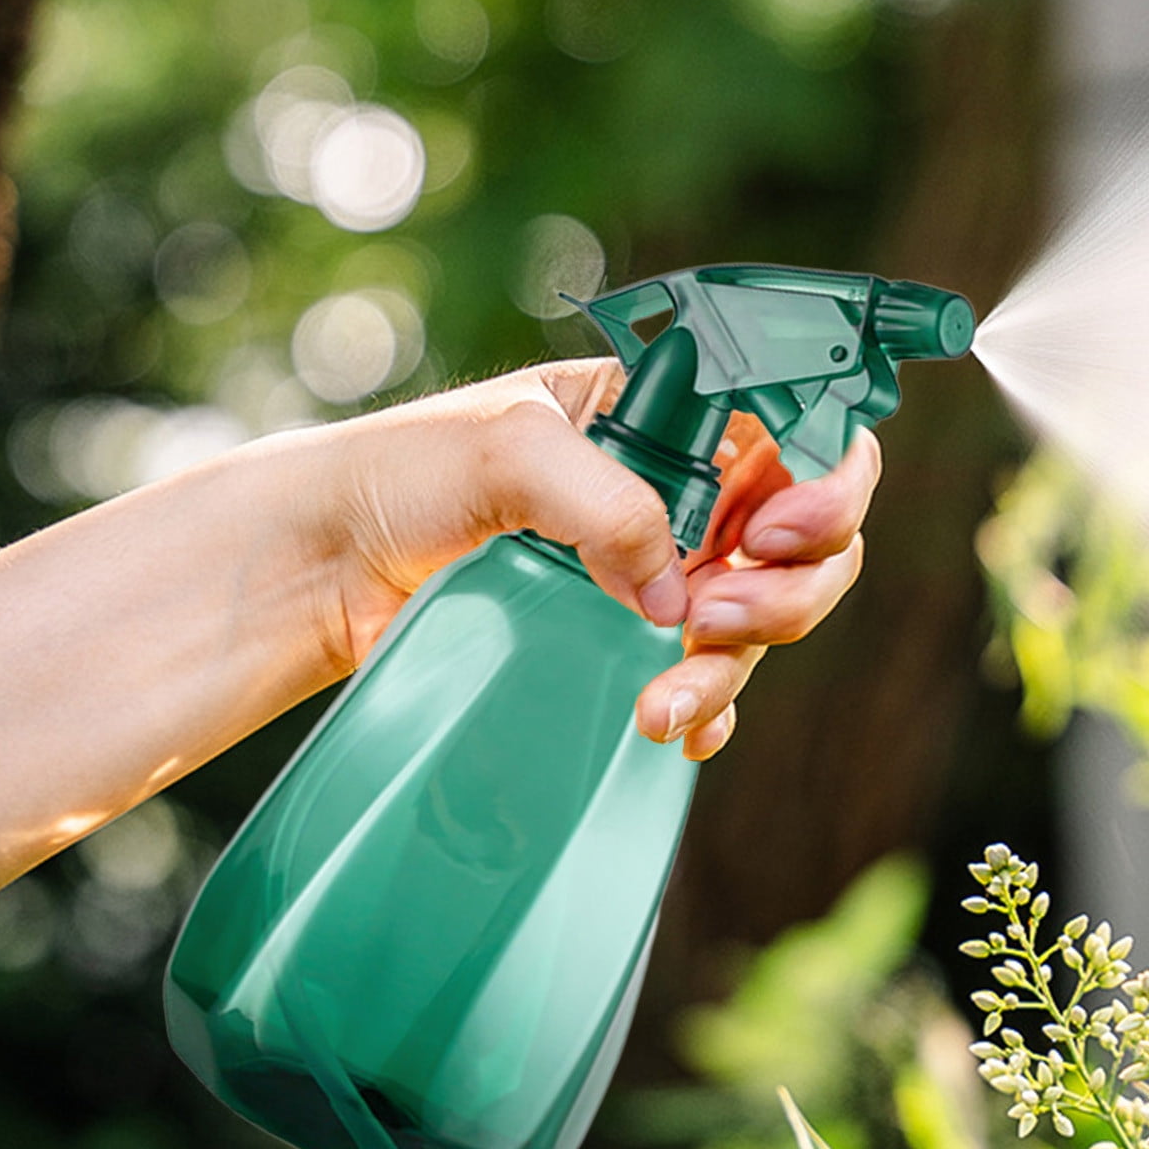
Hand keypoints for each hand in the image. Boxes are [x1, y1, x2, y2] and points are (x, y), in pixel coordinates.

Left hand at [309, 358, 877, 760]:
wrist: (326, 567)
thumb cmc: (402, 475)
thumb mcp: (506, 450)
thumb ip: (607, 500)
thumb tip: (678, 594)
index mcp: (670, 414)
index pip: (798, 435)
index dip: (823, 488)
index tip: (773, 539)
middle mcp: (681, 492)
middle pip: (803, 544)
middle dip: (784, 594)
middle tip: (708, 622)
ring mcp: (660, 572)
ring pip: (759, 623)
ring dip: (734, 668)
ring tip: (664, 705)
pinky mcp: (629, 642)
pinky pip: (710, 679)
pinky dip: (712, 711)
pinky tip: (680, 734)